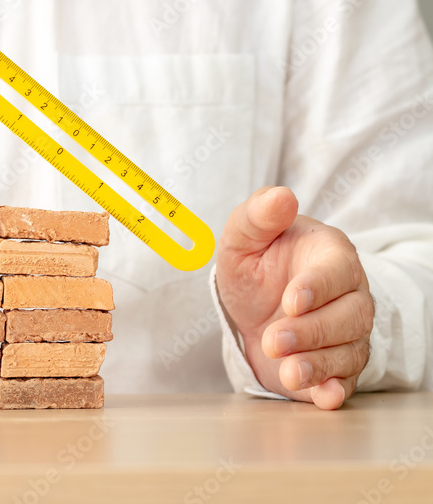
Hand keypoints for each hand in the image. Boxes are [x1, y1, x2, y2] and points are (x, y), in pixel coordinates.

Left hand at [216, 186, 373, 409]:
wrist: (253, 305)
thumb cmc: (255, 264)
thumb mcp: (243, 237)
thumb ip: (258, 216)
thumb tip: (280, 196)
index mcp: (330, 255)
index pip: (337, 272)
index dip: (317, 287)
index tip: (290, 301)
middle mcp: (349, 294)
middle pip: (349, 317)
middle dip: (312, 332)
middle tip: (273, 340)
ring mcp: (347, 332)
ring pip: (349, 351)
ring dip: (318, 364)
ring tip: (286, 371)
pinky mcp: (337, 364)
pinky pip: (346, 380)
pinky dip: (335, 390)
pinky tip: (322, 397)